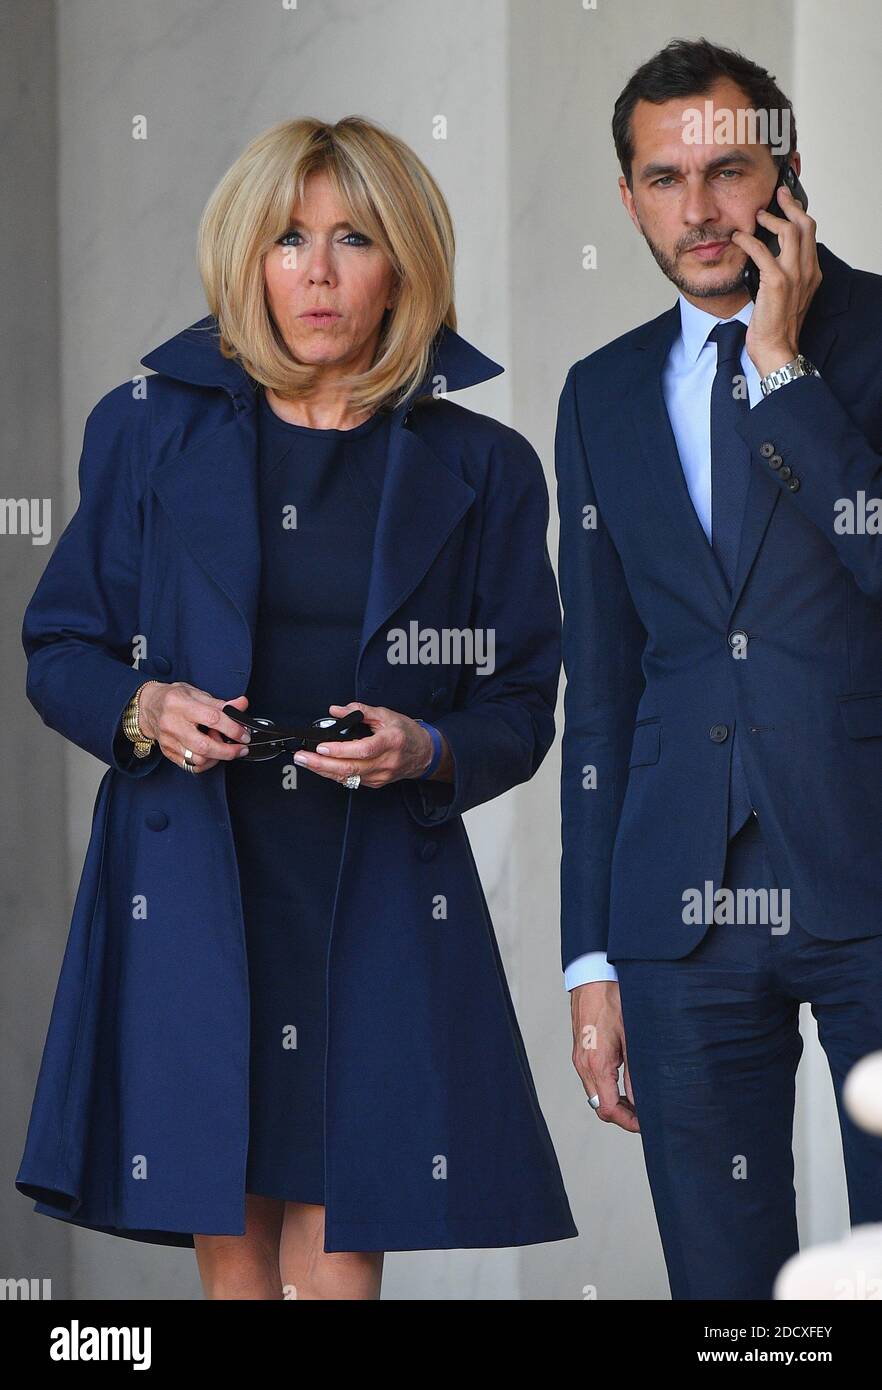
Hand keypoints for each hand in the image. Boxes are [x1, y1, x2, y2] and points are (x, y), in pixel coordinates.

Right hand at [138, 682, 251, 772]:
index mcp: (181, 704)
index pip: (212, 718)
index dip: (233, 728)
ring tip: (222, 746)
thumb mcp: (197, 693)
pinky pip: (191, 766)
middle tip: (241, 748)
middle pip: (204, 746)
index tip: (244, 734)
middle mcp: (172, 723)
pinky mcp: (168, 752)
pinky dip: (206, 763)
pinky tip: (212, 755)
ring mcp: (168, 740)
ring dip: (217, 757)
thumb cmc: (174, 698)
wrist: (149, 706)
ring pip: (198, 759)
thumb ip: (221, 703)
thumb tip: (242, 705)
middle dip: (228, 751)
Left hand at [291, 701, 439, 787]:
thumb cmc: (407, 734)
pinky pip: (351, 781)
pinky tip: (322, 767)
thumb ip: (360, 711)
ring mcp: (380, 776)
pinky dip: (334, 774)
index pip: (362, 750)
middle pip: (349, 768)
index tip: (322, 747)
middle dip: (321, 765)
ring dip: (323, 770)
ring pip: (347, 778)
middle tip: (302, 758)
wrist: (424, 754)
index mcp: (390, 742)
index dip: (340, 751)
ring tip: (305, 762)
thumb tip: (336, 710)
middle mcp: (385, 762)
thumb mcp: (386, 715)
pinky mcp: (375, 783)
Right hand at [570, 981, 638, 1131]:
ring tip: (637, 1100)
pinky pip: (591, 1079)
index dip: (628, 1122)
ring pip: (594, 1094)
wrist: (592, 976)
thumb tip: (642, 1100)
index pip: (607, 1109)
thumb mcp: (632, 1037)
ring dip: (614, 1101)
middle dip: (622, 1115)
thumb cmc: (612, 999)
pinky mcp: (580, 1051)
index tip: (645, 1123)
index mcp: (596, 1064)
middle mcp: (583, 1065)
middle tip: (645, 1115)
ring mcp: (579, 1058)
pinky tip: (623, 1081)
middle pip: (599, 1106)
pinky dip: (607, 1087)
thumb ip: (635, 1072)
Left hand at [731, 182, 822, 377]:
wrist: (776, 349)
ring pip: (789, 231)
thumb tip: (768, 257)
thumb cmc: (777, 327)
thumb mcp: (787, 296)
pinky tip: (738, 238)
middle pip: (805, 225)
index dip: (799, 215)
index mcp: (812, 274)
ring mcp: (793, 275)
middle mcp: (807, 271)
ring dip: (770, 219)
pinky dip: (748, 240)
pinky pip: (762, 250)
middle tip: (777, 195)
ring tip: (756, 217)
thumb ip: (785, 275)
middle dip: (790, 205)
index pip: (811, 234)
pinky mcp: (776, 282)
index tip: (787, 203)